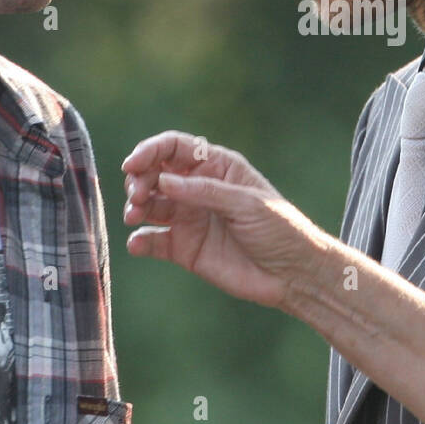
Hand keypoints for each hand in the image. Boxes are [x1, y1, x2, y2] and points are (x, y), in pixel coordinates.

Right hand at [121, 131, 328, 309]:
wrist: (293, 274)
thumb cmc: (279, 230)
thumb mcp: (247, 204)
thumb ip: (205, 192)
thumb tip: (163, 180)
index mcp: (217, 168)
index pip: (175, 149)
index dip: (150, 151)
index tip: (131, 165)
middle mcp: (198, 189)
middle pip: (156, 174)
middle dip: (140, 180)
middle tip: (138, 196)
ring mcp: (190, 218)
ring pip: (150, 205)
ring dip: (135, 207)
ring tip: (133, 215)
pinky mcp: (184, 248)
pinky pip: (153, 241)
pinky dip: (140, 241)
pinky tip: (137, 244)